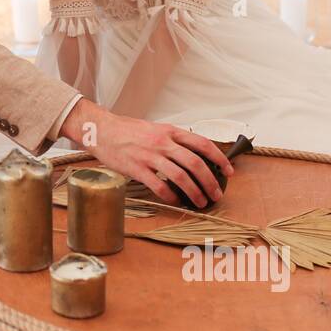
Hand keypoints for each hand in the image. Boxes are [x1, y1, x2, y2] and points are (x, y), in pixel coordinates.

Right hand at [60, 99, 232, 208]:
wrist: (101, 130)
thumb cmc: (128, 131)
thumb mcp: (156, 128)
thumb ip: (173, 140)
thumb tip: (194, 155)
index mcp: (170, 131)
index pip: (202, 143)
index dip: (219, 158)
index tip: (229, 170)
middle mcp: (162, 142)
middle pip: (195, 163)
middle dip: (210, 181)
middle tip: (216, 194)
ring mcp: (149, 156)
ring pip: (180, 176)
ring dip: (194, 192)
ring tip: (201, 202)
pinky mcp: (136, 169)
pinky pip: (158, 186)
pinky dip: (170, 196)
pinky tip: (176, 201)